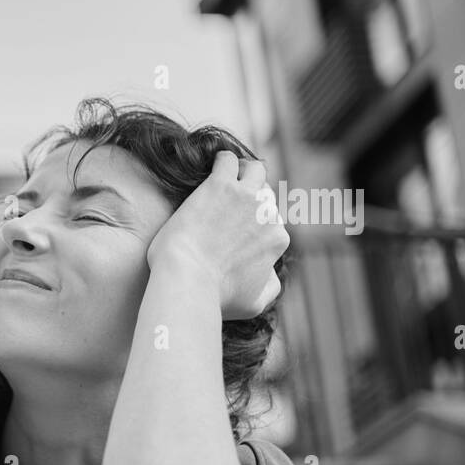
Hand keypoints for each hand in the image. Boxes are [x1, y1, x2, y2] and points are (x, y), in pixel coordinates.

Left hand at [145, 151, 288, 319]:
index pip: (271, 222)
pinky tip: (210, 167)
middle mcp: (268, 215)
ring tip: (224, 178)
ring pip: (254, 170)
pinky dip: (221, 161)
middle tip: (226, 202)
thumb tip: (271, 273)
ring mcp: (246, 197)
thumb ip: (270, 286)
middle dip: (249, 198)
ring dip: (241, 172)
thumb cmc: (215, 297)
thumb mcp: (254, 303)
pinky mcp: (221, 186)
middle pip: (264, 196)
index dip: (252, 224)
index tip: (233, 227)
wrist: (187, 280)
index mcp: (277, 240)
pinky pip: (227, 160)